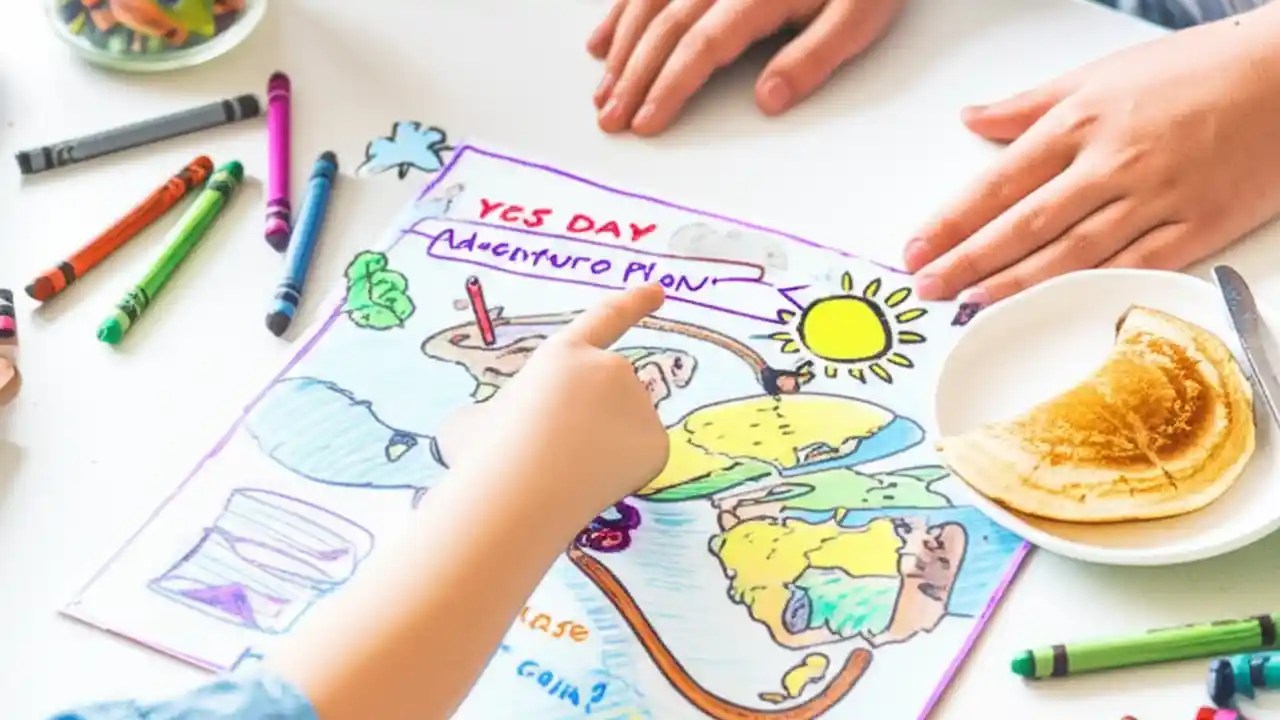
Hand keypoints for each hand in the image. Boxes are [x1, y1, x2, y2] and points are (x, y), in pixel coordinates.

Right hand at [439, 284, 669, 519]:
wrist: (515, 498)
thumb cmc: (485, 456)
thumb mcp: (475, 419)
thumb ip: (504, 413)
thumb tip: (500, 430)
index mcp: (564, 354)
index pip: (606, 319)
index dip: (634, 303)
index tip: (658, 291)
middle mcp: (611, 369)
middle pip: (610, 394)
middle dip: (592, 422)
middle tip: (553, 453)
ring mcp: (640, 405)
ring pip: (625, 429)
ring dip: (603, 447)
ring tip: (564, 472)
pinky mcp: (656, 444)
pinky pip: (640, 459)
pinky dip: (622, 474)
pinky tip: (591, 485)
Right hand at [587, 0, 904, 134]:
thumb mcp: (862, 16)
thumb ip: (814, 57)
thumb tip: (768, 100)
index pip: (702, 45)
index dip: (670, 86)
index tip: (646, 122)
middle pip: (666, 25)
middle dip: (633, 76)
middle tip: (610, 118)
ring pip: (649, 1)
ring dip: (621, 48)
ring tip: (603, 91)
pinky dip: (622, 10)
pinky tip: (604, 38)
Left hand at [905, 5, 1279, 305]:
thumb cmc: (1195, 69)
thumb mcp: (1101, 73)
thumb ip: (1029, 105)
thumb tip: (971, 117)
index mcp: (1081, 123)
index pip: (999, 181)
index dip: (953, 220)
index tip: (917, 247)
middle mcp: (1112, 162)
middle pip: (1025, 224)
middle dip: (969, 260)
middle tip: (928, 286)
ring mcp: (1155, 198)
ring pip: (1071, 253)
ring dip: (1015, 283)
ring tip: (971, 304)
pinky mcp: (1197, 225)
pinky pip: (1134, 265)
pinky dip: (1090, 288)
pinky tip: (1051, 308)